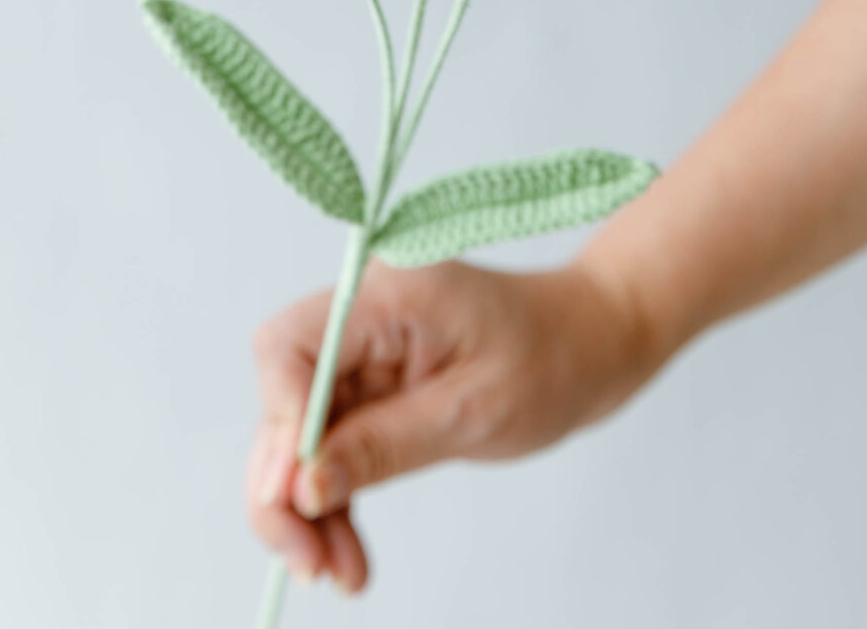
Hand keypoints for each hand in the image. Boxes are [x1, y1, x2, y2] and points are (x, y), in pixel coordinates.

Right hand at [245, 255, 653, 592]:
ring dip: (305, 506)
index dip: (279, 420)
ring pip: (298, 432)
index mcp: (389, 293)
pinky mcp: (370, 383)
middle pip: (282, 396)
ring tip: (335, 572)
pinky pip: (329, 444)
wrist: (587, 345)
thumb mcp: (473, 412)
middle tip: (306, 562)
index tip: (295, 495)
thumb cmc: (548, 360)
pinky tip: (346, 552)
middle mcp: (362, 314)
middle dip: (282, 484)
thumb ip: (384, 445)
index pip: (290, 345)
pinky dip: (333, 498)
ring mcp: (362, 350)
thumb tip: (303, 487)